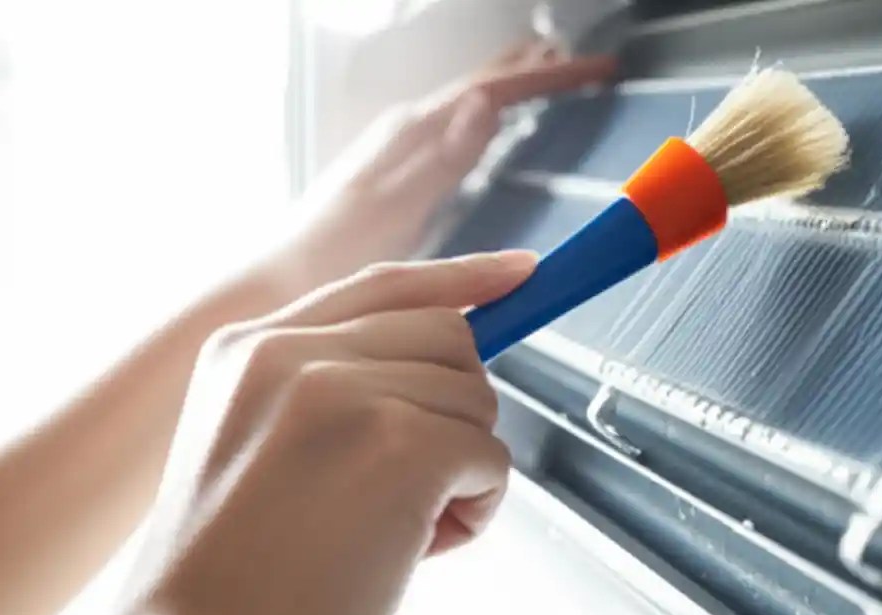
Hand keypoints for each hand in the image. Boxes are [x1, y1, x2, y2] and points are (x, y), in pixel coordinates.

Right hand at [133, 252, 536, 614]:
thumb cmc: (235, 586)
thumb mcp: (260, 449)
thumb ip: (334, 391)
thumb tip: (453, 369)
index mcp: (249, 348)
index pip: (384, 286)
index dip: (463, 278)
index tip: (520, 273)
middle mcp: (292, 353)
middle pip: (450, 338)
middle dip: (456, 413)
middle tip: (409, 490)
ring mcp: (343, 392)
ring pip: (477, 401)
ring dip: (459, 472)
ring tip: (390, 532)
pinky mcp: (398, 444)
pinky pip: (492, 458)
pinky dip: (474, 512)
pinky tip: (411, 552)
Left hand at [275, 41, 613, 293]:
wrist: (281, 281)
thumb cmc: (332, 253)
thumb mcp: (396, 207)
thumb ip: (443, 157)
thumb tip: (487, 102)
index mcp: (415, 130)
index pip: (498, 86)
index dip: (554, 77)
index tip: (600, 70)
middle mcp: (408, 127)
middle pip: (487, 83)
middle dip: (540, 71)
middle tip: (590, 66)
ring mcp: (403, 146)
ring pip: (472, 100)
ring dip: (515, 83)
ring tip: (550, 71)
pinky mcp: (400, 169)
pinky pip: (459, 124)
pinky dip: (491, 112)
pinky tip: (491, 119)